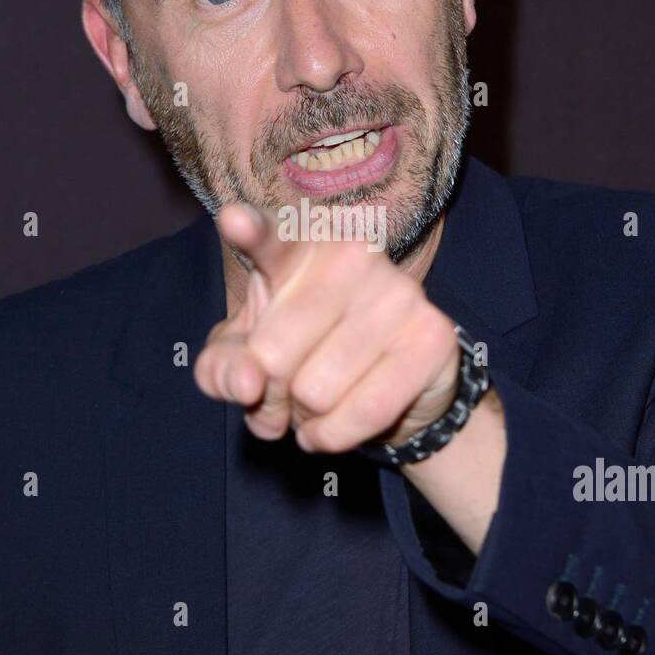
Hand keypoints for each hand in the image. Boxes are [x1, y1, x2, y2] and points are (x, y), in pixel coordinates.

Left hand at [193, 203, 460, 453]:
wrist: (391, 386)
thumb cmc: (303, 357)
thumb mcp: (246, 361)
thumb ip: (222, 368)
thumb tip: (247, 382)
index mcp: (297, 246)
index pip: (271, 238)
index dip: (250, 231)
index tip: (232, 219)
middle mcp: (350, 255)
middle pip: (273, 356)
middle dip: (268, 395)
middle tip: (284, 391)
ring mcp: (397, 292)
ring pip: (315, 391)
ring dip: (305, 418)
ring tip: (317, 401)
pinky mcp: (432, 335)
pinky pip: (365, 411)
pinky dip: (336, 435)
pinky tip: (332, 428)